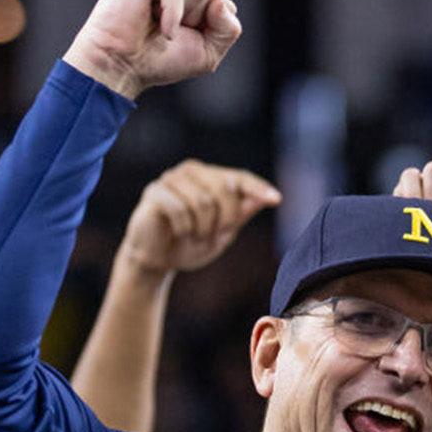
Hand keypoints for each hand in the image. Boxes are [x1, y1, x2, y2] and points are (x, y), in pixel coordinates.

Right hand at [62, 0, 241, 99]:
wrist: (121, 67)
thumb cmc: (158, 60)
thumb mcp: (208, 51)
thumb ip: (228, 28)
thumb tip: (221, 0)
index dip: (211, 25)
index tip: (182, 36)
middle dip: (199, 19)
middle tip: (167, 30)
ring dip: (185, 15)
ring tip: (157, 23)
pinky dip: (173, 12)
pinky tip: (161, 27)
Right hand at [118, 160, 280, 277]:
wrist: (156, 259)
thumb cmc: (189, 243)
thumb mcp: (221, 233)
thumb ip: (240, 215)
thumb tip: (264, 198)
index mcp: (211, 178)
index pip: (239, 178)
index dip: (258, 188)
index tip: (276, 199)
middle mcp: (192, 172)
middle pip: (225, 187)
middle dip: (226, 219)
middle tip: (216, 236)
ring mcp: (172, 179)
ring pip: (203, 200)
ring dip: (203, 227)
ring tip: (195, 237)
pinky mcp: (155, 192)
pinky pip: (179, 208)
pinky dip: (185, 228)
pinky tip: (180, 233)